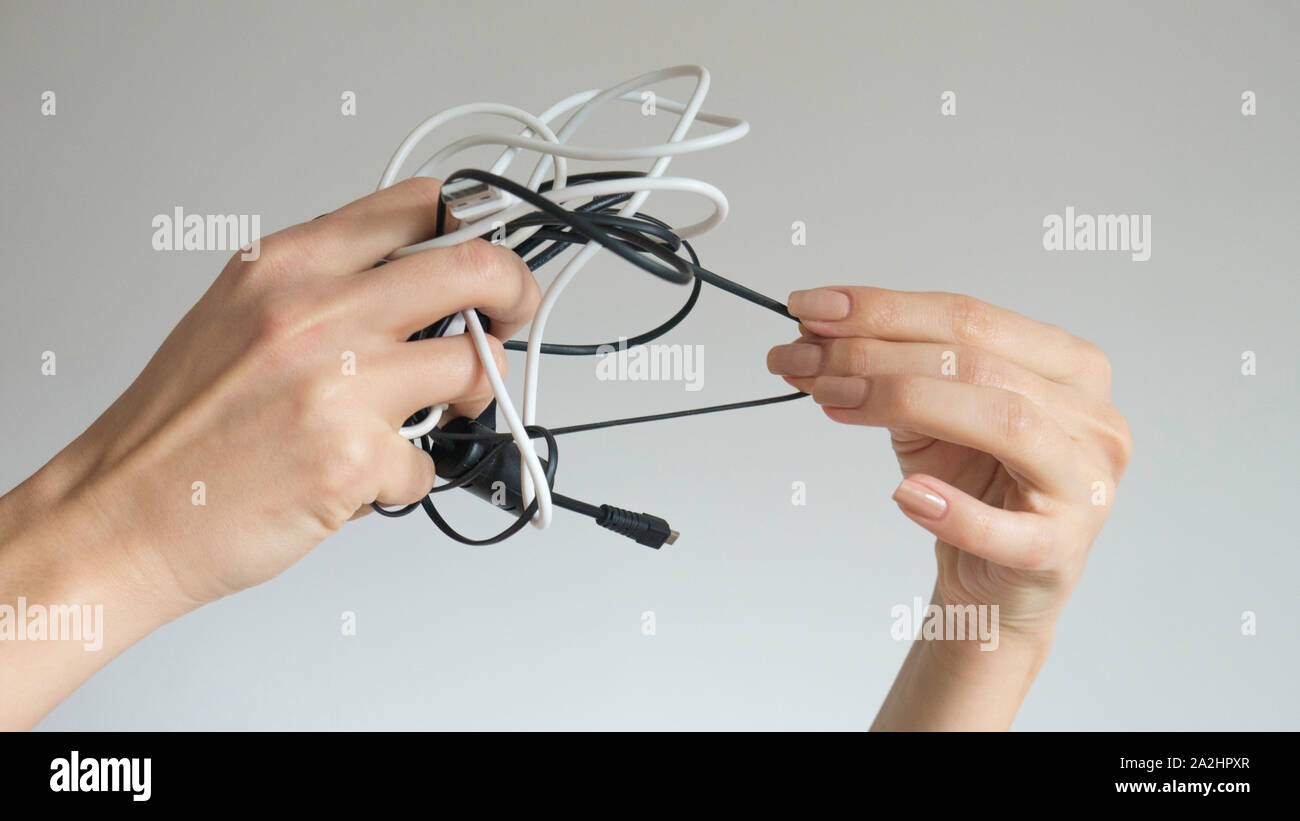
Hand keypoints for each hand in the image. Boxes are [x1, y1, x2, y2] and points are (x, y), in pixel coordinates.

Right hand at [0, 178, 538, 726]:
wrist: (125, 508)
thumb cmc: (182, 422)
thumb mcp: (241, 312)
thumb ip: (327, 285)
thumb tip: (418, 278)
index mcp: (291, 266)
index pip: (419, 206)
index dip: (472, 231)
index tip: (484, 261)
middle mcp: (319, 312)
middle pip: (476, 268)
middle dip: (517, 293)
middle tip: (512, 319)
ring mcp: (342, 383)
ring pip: (474, 367)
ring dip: (467, 399)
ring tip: (429, 417)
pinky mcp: (357, 457)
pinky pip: (430, 460)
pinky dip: (406, 475)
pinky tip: (361, 477)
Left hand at [767, 286, 1131, 726]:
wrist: (993, 581)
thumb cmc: (971, 486)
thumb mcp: (928, 415)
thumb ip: (889, 370)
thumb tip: (814, 331)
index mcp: (1067, 366)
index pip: (969, 319)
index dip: (884, 308)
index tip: (809, 308)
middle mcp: (1091, 416)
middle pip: (978, 364)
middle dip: (876, 354)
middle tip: (802, 356)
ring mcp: (1084, 484)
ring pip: (1004, 422)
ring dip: (903, 403)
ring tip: (832, 401)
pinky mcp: (1060, 551)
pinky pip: (1007, 529)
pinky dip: (953, 510)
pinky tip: (905, 495)